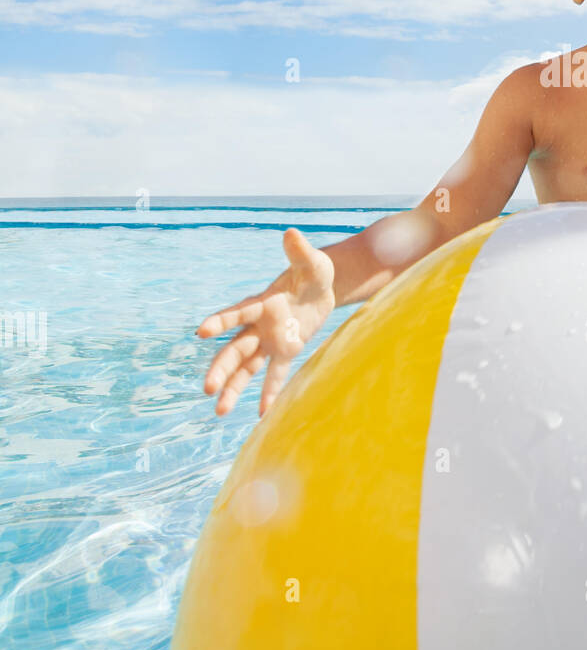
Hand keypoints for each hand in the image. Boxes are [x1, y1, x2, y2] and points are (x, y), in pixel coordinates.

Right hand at [197, 227, 335, 417]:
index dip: (221, 320)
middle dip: (221, 367)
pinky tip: (262, 415)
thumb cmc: (314, 272)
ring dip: (234, 387)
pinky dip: (269, 393)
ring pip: (247, 367)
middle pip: (236, 348)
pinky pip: (275, 375)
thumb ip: (301, 252)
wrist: (323, 289)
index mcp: (262, 303)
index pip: (238, 313)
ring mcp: (270, 341)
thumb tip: (290, 233)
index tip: (201, 330)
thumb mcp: (313, 263)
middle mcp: (260, 325)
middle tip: (207, 387)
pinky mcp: (286, 352)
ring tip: (219, 411)